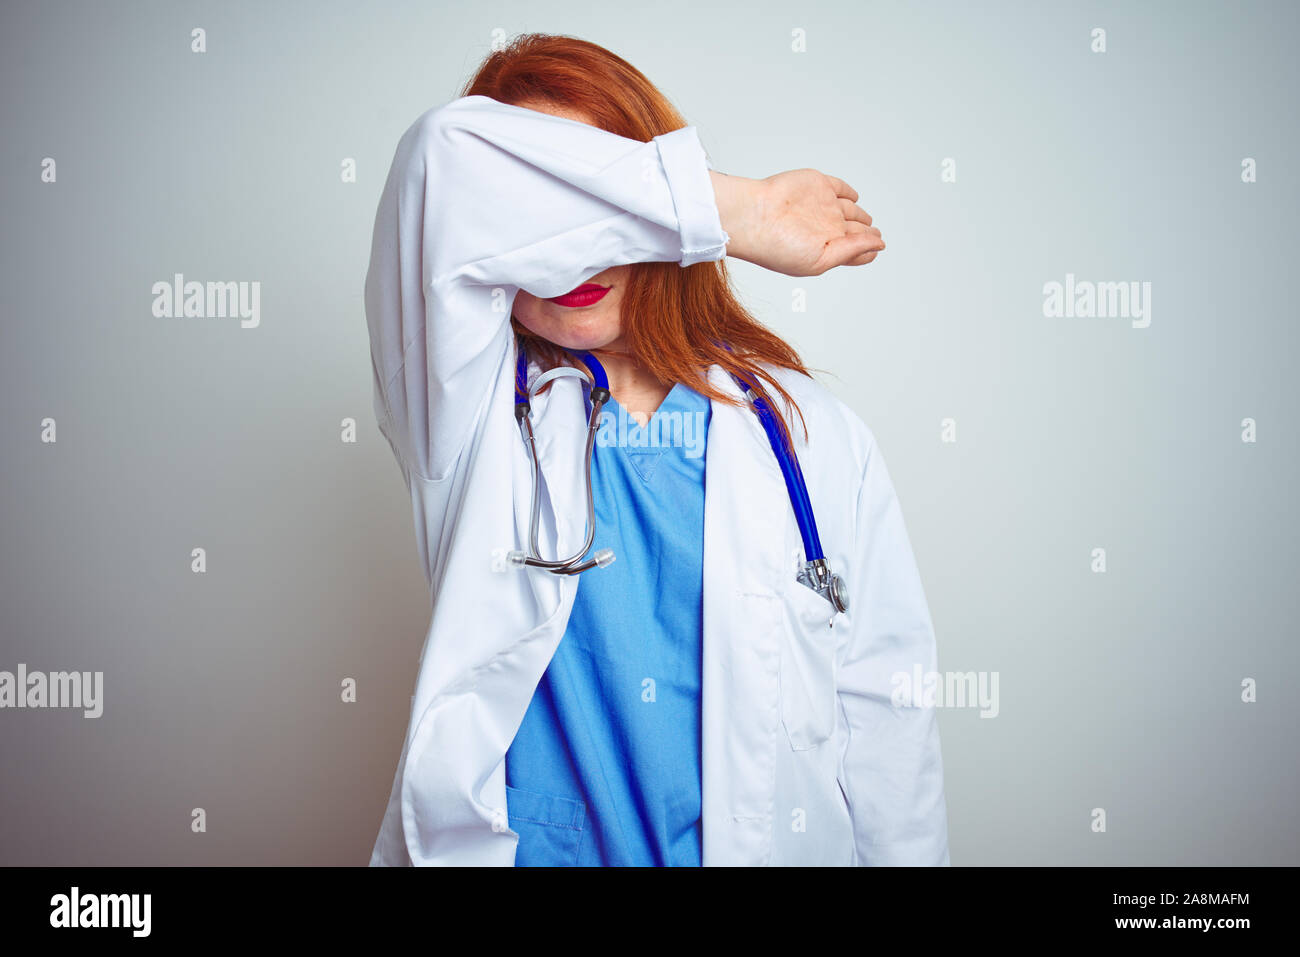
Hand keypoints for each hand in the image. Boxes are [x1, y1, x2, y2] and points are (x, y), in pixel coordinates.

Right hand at [708, 169, 883, 275]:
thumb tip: (879, 245)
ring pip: (849, 211)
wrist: (756, 216)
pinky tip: (854, 197)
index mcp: (825, 248)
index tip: (877, 248)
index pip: (853, 251)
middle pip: (853, 231)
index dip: (867, 250)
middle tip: (875, 235)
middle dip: (865, 234)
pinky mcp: (818, 185)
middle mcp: (825, 227)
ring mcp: (823, 206)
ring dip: (860, 216)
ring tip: (868, 222)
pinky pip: (840, 188)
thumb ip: (852, 250)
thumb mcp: (822, 259)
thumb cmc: (779, 246)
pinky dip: (849, 193)